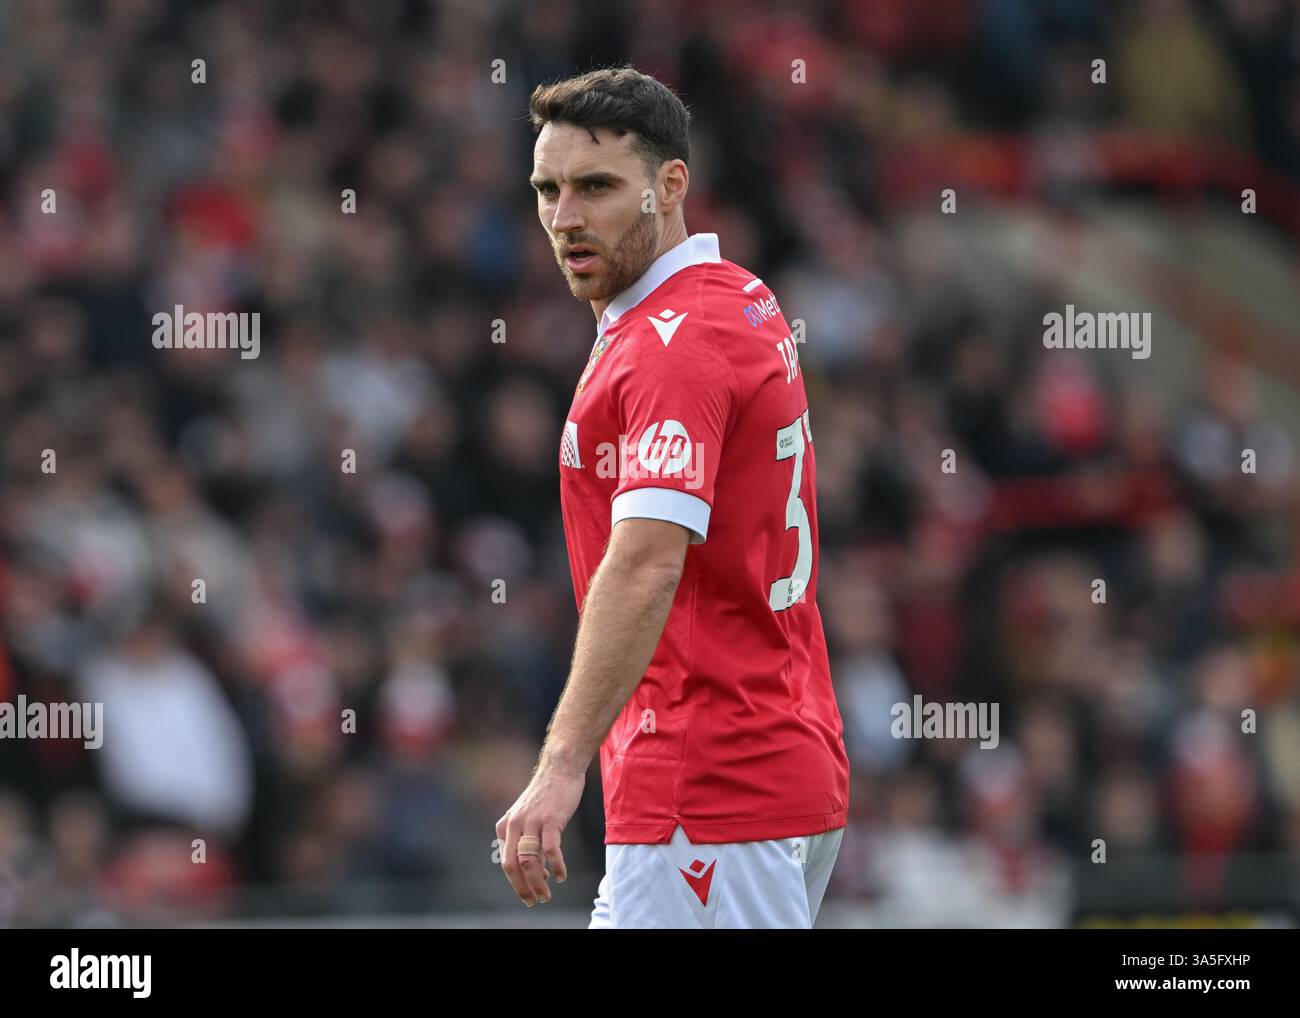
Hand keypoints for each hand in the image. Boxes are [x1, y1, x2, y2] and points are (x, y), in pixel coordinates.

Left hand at [496, 761, 584, 905]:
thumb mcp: (529, 818)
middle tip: (535, 901)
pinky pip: (550, 850)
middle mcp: (514, 825)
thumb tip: (536, 872)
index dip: (516, 883)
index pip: (506, 863)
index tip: (528, 895)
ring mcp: (532, 822)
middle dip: (523, 888)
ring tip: (547, 894)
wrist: (559, 769)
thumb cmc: (547, 796)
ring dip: (538, 883)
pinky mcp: (550, 819)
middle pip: (513, 866)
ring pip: (529, 862)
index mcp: (505, 826)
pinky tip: (561, 875)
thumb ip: (528, 842)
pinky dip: (556, 867)